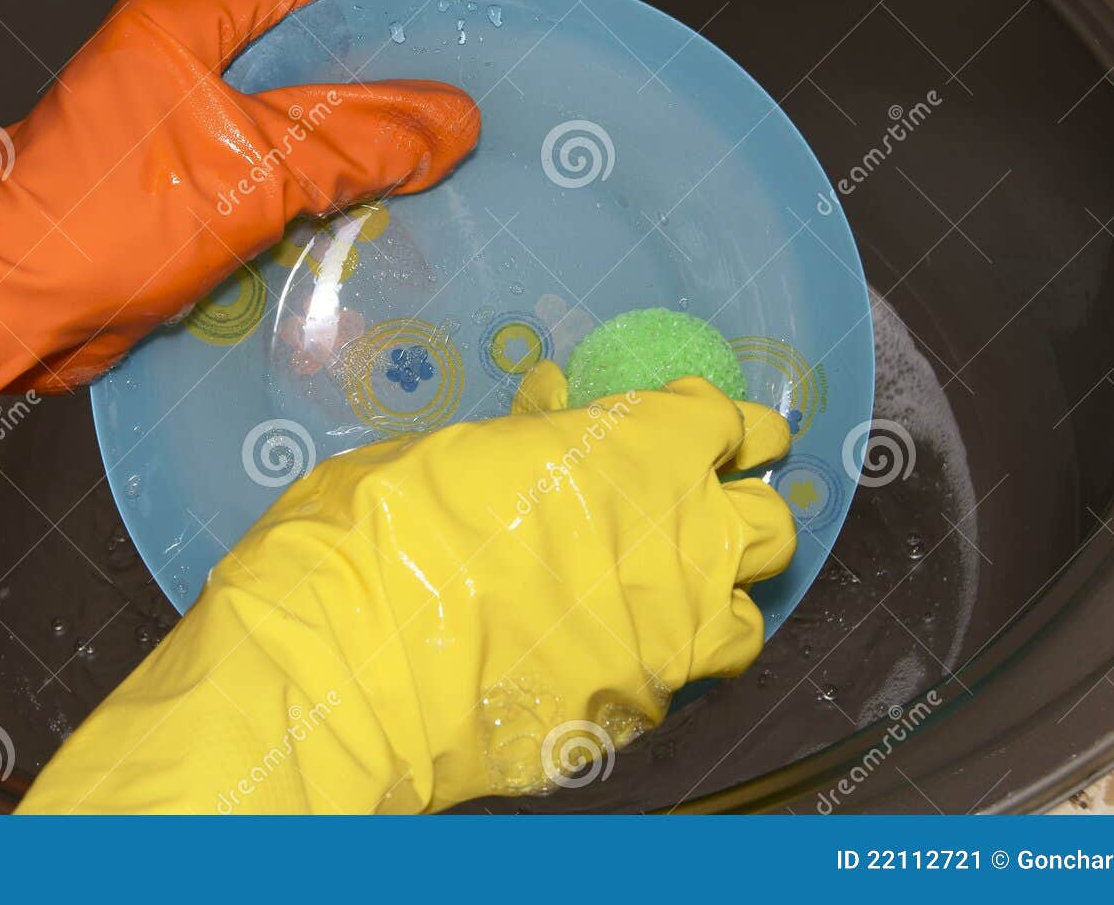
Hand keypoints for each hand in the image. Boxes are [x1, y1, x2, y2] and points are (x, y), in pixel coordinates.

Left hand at [0, 0, 478, 562]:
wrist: (2, 310)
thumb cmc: (100, 222)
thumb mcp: (254, 169)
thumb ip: (358, 144)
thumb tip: (450, 122)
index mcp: (179, 32)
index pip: (303, 9)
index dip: (368, 48)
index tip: (426, 96)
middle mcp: (164, 79)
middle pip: (291, 88)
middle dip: (353, 132)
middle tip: (420, 168)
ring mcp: (157, 149)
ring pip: (269, 157)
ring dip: (319, 193)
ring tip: (391, 217)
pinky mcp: (155, 212)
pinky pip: (241, 210)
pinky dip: (280, 235)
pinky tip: (329, 261)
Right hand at [18, 366, 793, 813]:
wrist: (347, 661)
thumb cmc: (387, 529)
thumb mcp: (455, 448)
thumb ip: (529, 431)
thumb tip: (551, 400)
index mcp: (641, 454)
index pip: (728, 424)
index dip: (720, 424)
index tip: (710, 428)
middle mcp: (679, 543)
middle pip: (767, 521)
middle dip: (736, 511)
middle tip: (690, 511)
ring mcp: (668, 638)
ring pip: (745, 616)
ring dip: (715, 597)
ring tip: (665, 594)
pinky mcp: (636, 713)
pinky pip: (678, 686)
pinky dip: (658, 667)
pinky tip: (607, 657)